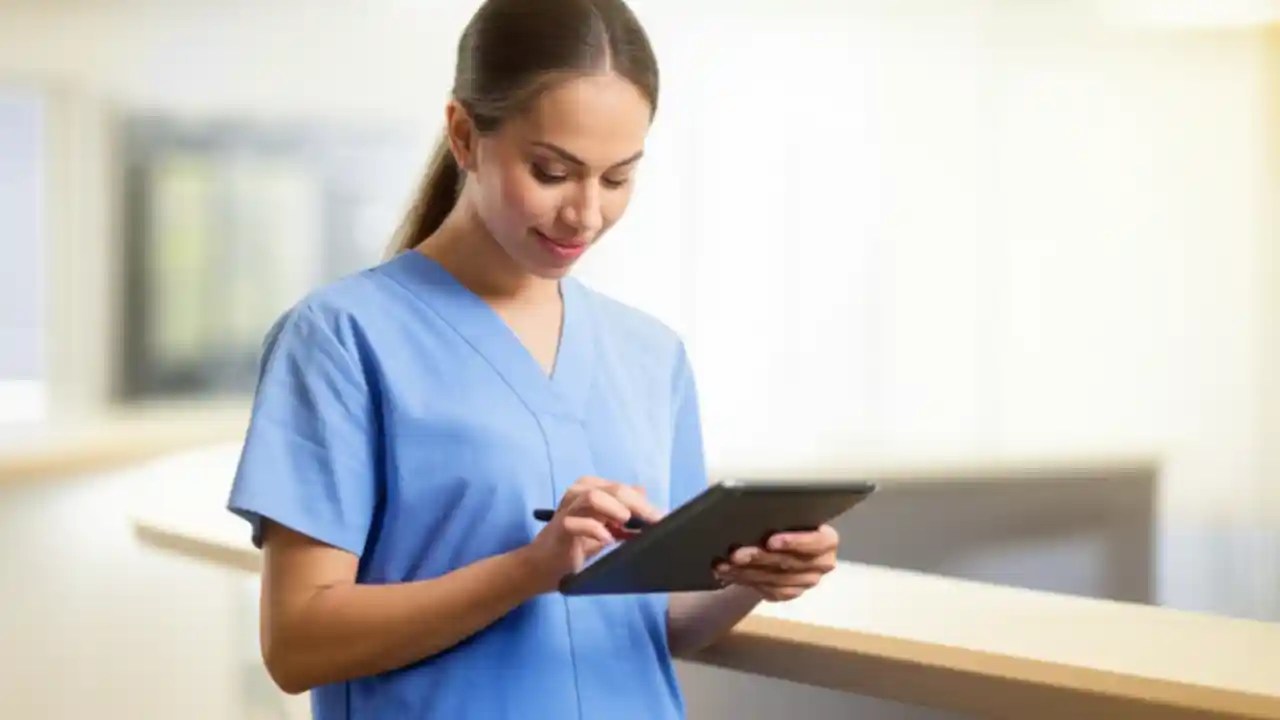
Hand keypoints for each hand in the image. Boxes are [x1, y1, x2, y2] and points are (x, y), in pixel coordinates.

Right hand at [522, 476, 663, 592]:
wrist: (541, 567)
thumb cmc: (574, 546)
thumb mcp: (605, 529)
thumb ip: (623, 515)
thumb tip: (647, 501)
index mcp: (591, 490)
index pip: (623, 488)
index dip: (644, 502)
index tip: (662, 519)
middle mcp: (578, 493)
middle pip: (613, 489)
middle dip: (638, 505)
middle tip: (655, 521)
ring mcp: (567, 509)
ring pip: (593, 496)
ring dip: (615, 508)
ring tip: (628, 522)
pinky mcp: (559, 528)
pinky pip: (576, 522)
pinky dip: (595, 530)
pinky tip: (607, 540)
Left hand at [712, 525, 838, 601]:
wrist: (787, 541)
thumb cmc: (787, 519)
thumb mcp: (789, 513)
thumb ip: (782, 514)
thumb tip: (754, 507)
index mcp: (827, 540)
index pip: (818, 542)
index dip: (795, 542)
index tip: (770, 541)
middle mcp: (822, 563)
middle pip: (790, 563)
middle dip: (759, 558)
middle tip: (735, 554)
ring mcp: (808, 581)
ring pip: (776, 580)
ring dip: (747, 573)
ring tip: (725, 565)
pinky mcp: (792, 593)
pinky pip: (770, 591)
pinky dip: (747, 582)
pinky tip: (730, 575)